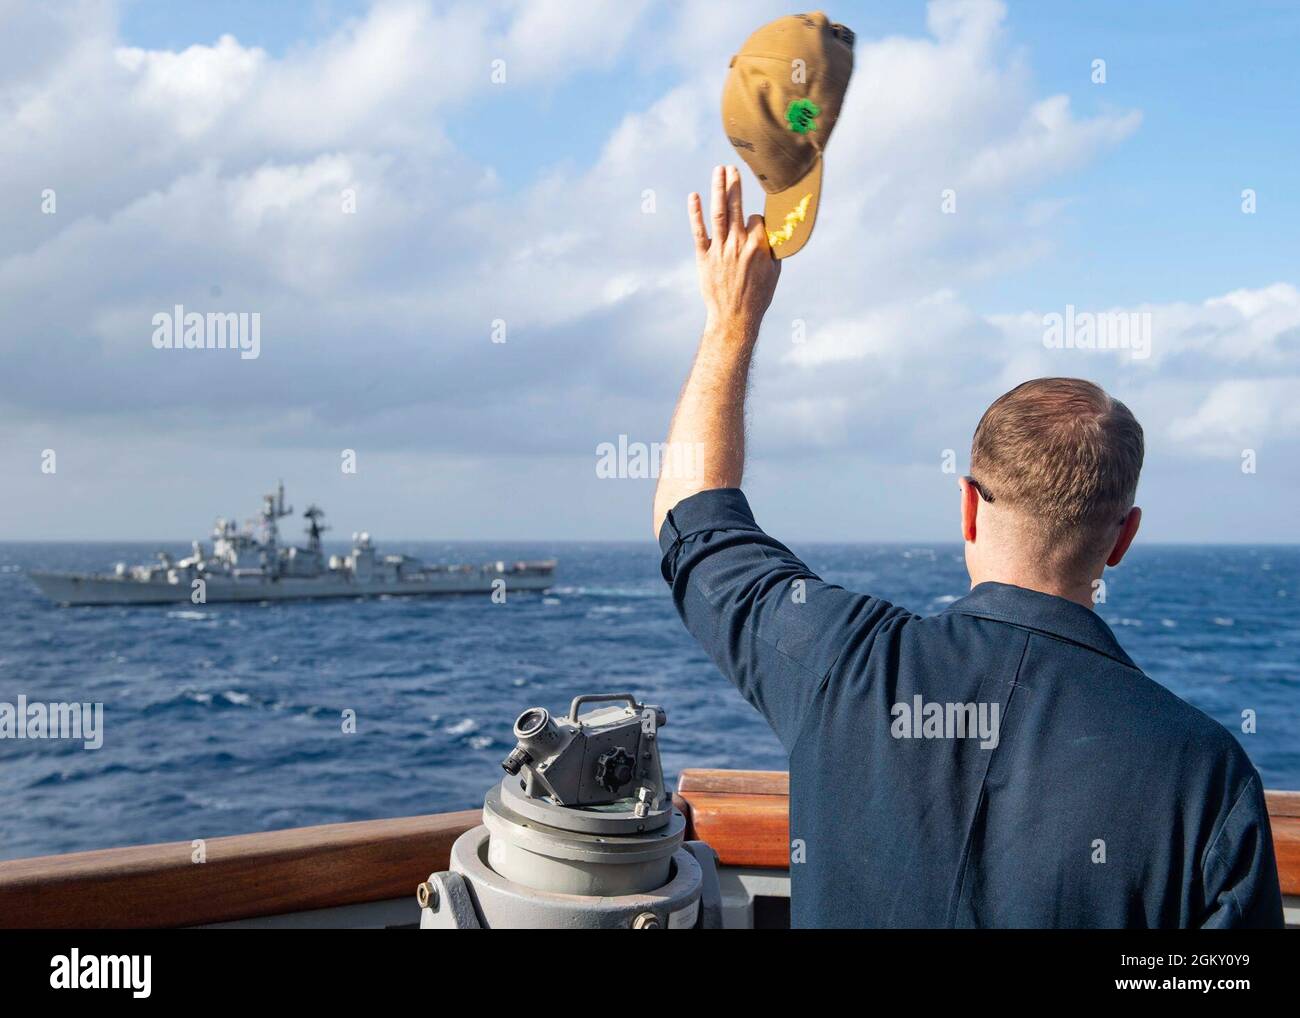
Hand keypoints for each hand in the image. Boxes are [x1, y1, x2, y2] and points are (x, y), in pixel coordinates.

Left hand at [689, 165, 780, 339]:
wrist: (735, 318)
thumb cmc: (758, 297)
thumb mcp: (774, 272)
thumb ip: (773, 248)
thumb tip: (773, 231)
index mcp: (759, 247)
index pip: (756, 218)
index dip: (756, 219)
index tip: (754, 226)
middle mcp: (739, 244)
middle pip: (737, 206)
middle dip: (735, 184)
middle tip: (733, 167)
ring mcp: (720, 249)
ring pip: (719, 212)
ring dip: (719, 188)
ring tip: (719, 170)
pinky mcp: (704, 256)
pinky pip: (699, 231)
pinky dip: (696, 212)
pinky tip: (694, 196)